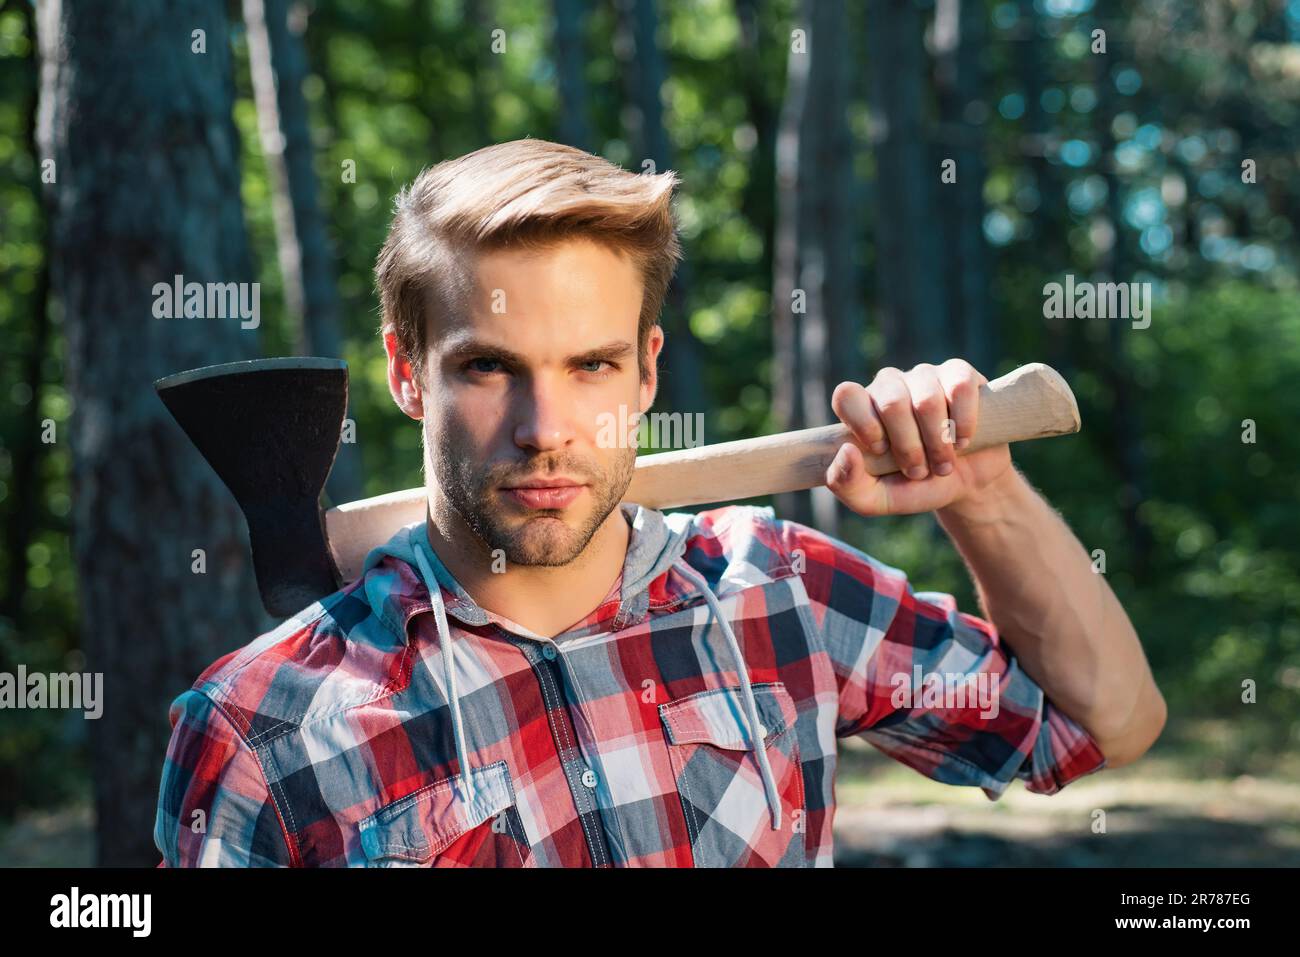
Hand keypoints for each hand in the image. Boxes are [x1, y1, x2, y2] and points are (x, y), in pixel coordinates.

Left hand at [825, 359, 1012, 516]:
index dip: (863, 423)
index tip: (881, 450)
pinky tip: (963, 440)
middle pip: (891, 403)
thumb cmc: (916, 487)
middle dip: (909, 446)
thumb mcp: (876, 499)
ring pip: (927, 400)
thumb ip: (847, 485)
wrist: (968, 483)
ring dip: (939, 442)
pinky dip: (963, 422)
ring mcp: (924, 376)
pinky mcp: (959, 373)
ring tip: (943, 464)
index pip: (846, 396)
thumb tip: (847, 451)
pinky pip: (960, 387)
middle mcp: (890, 386)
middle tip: (919, 471)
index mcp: (863, 409)